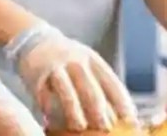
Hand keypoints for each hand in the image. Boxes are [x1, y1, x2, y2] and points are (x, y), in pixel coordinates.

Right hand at [6, 22, 136, 130]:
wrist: (35, 39)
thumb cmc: (67, 59)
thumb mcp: (87, 63)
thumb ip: (100, 83)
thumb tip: (118, 115)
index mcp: (93, 60)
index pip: (112, 84)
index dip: (123, 104)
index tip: (130, 121)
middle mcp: (76, 62)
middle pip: (91, 91)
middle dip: (100, 113)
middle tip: (105, 129)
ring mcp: (56, 67)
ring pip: (68, 93)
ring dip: (74, 112)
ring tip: (79, 126)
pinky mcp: (38, 73)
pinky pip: (44, 94)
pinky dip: (48, 108)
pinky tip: (51, 118)